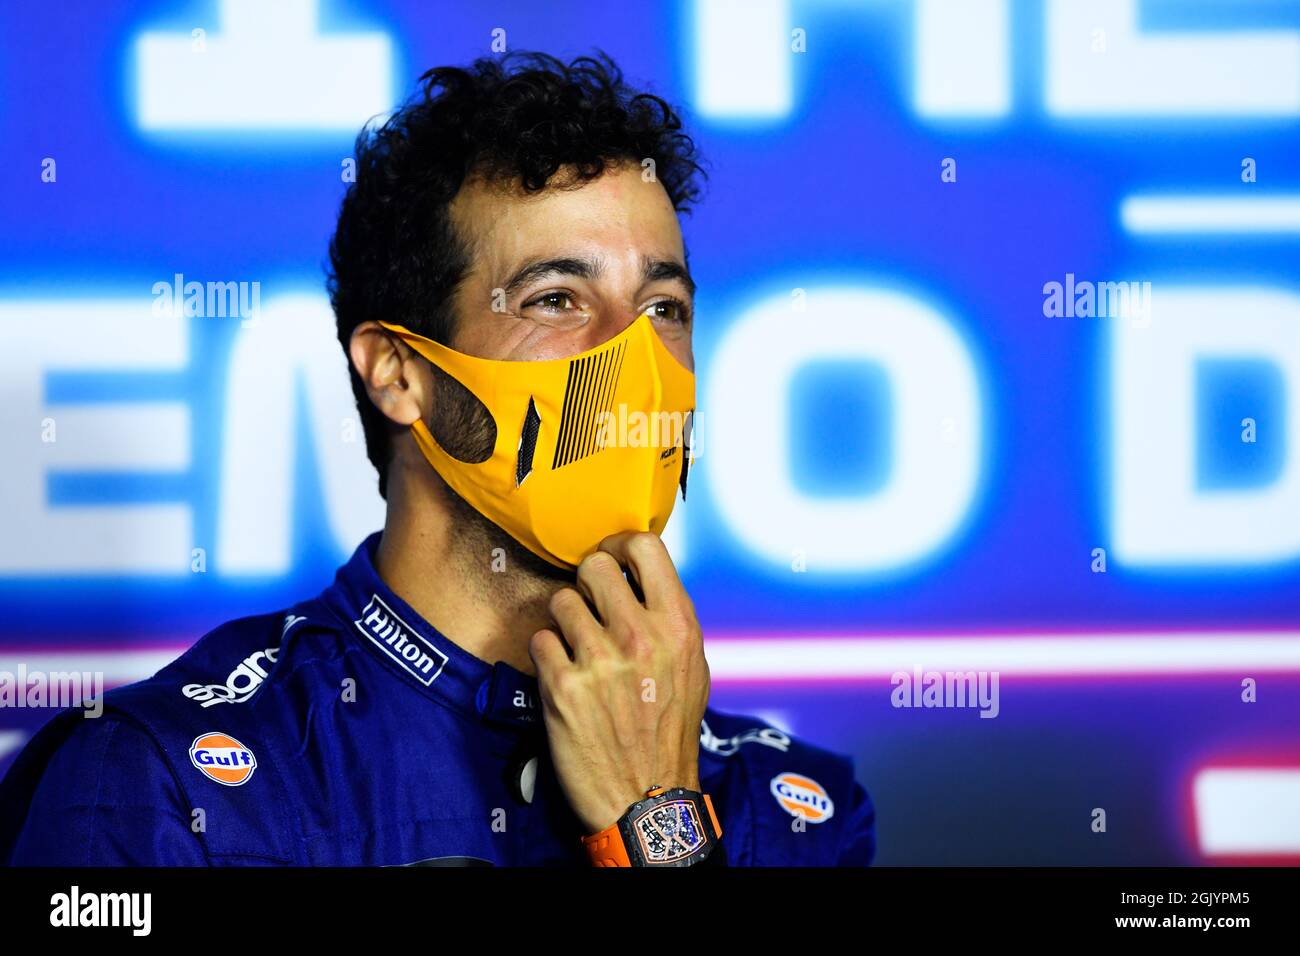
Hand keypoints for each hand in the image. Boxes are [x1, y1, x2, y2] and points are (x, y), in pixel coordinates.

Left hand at [529, 531, 709, 834]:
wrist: (647, 798)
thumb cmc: (670, 731)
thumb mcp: (693, 667)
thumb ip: (668, 617)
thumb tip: (639, 576)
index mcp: (678, 626)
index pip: (645, 545)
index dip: (621, 544)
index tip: (613, 558)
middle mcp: (641, 637)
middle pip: (594, 564)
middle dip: (587, 583)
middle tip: (590, 608)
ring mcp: (599, 660)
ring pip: (561, 600)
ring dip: (564, 621)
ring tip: (578, 649)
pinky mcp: (562, 686)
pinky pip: (540, 640)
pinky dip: (548, 656)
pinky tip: (564, 678)